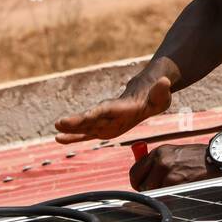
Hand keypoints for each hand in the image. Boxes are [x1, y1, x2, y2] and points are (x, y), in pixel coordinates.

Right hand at [53, 76, 172, 144]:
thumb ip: (161, 90)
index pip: (106, 110)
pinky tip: (59, 139)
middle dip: (76, 122)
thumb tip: (165, 82)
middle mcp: (108, 113)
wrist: (146, 94)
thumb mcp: (161, 94)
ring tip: (56, 134)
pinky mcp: (102, 128)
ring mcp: (104, 121)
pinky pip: (86, 134)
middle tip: (60, 123)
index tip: (84, 117)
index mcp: (121, 106)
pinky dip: (73, 137)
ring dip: (71, 130)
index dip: (95, 114)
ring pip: (85, 127)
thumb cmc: (155, 96)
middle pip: (91, 118)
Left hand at [131, 143, 219, 190]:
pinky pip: (165, 196)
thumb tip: (143, 179)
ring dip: (161, 194)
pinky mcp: (176, 182)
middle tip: (160, 190)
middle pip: (140, 183)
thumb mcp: (176, 154)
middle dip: (147, 190)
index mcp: (159, 152)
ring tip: (177, 188)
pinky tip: (183, 190)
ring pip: (153, 192)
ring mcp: (167, 171)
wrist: (219, 158)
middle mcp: (160, 160)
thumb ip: (158, 163)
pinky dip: (171, 197)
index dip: (139, 182)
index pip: (135, 171)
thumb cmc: (199, 159)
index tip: (145, 186)